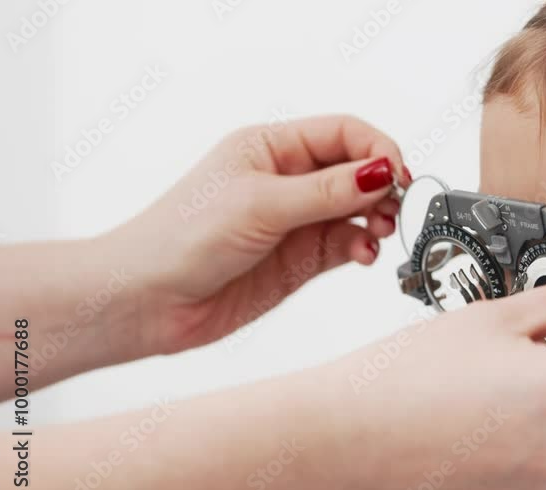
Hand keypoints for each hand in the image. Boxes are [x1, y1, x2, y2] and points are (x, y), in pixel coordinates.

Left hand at [105, 115, 410, 355]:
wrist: (149, 301)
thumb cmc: (181, 238)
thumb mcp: (260, 204)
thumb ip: (326, 192)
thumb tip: (380, 173)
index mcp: (271, 147)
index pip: (343, 133)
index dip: (377, 150)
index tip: (397, 175)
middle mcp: (287, 179)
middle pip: (356, 170)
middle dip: (382, 186)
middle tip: (394, 208)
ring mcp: (296, 220)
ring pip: (357, 210)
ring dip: (376, 218)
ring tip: (378, 232)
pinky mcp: (300, 259)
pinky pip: (347, 244)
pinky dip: (363, 247)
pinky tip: (362, 254)